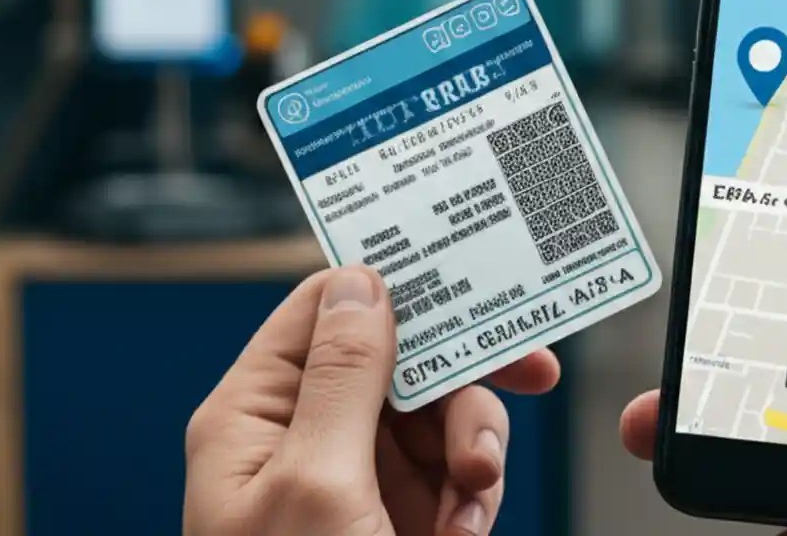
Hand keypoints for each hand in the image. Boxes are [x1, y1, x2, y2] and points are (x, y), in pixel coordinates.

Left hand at [184, 267, 560, 535]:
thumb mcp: (318, 485)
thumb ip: (342, 377)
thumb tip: (360, 284)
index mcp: (256, 414)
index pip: (324, 308)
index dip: (395, 285)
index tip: (467, 276)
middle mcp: (302, 434)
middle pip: (401, 360)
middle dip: (460, 383)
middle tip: (530, 375)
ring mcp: (351, 477)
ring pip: (438, 416)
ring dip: (472, 451)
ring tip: (471, 502)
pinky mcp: (393, 515)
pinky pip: (452, 472)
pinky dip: (472, 497)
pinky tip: (463, 531)